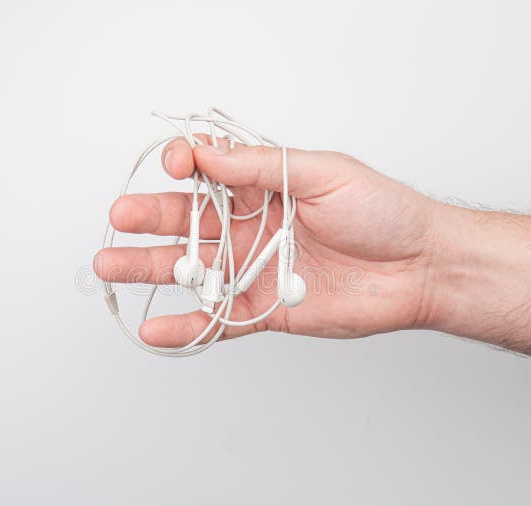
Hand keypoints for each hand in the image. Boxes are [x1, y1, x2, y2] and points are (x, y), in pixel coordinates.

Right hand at [94, 137, 441, 346]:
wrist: (420, 268)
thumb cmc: (382, 211)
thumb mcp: (324, 173)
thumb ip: (263, 166)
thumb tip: (209, 154)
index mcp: (265, 186)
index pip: (209, 173)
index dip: (186, 166)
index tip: (176, 165)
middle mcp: (252, 226)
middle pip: (188, 221)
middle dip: (150, 218)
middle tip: (120, 218)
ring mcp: (254, 269)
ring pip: (192, 270)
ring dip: (150, 268)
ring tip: (110, 266)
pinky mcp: (265, 310)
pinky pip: (218, 319)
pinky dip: (186, 325)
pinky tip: (154, 327)